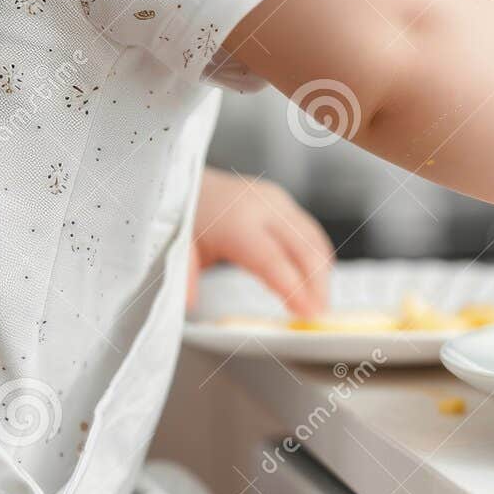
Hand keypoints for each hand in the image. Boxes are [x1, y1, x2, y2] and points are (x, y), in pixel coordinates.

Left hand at [188, 169, 333, 317]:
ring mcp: (275, 200)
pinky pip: (309, 231)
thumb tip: (188, 302)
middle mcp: (261, 205)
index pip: (273, 260)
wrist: (178, 179)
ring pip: (312, 239)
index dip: (294, 288)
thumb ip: (182, 274)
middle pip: (304, 248)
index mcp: (235, 220)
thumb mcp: (172, 245)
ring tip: (319, 301)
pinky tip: (315, 276)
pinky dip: (316, 255)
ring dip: (321, 272)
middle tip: (320, 314)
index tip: (308, 313)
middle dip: (317, 284)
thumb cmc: (176, 214)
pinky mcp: (281, 201)